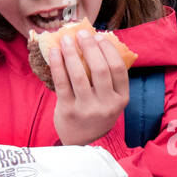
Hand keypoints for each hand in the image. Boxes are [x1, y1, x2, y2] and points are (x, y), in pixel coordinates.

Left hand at [51, 28, 129, 144]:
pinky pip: (62, 83)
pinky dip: (57, 64)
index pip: (118, 69)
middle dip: (90, 47)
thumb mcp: (109, 99)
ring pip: (79, 75)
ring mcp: (87, 109)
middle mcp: (107, 105)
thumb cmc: (96, 112)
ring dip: (72, 53)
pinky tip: (54, 52)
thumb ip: (107, 78)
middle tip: (81, 33)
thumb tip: (95, 42)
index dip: (108, 50)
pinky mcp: (68, 111)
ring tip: (66, 39)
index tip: (99, 37)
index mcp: (121, 99)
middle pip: (100, 69)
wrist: (81, 142)